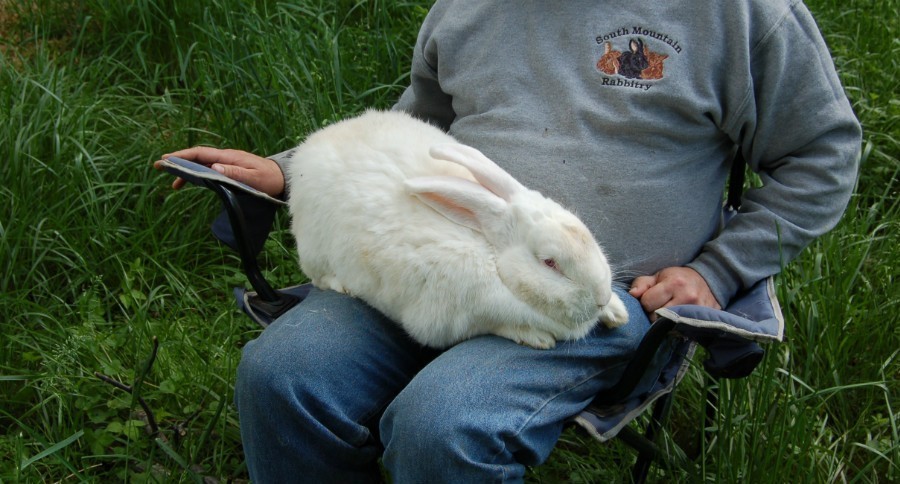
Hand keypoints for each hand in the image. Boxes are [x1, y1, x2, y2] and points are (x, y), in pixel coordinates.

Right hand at [154, 146, 284, 196]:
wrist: (281, 178)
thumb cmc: (269, 179)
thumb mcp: (254, 178)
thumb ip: (236, 174)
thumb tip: (215, 168)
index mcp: (229, 157)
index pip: (201, 153)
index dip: (183, 155)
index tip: (167, 159)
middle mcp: (225, 158)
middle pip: (197, 157)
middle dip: (178, 161)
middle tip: (159, 166)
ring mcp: (226, 164)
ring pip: (201, 164)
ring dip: (186, 170)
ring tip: (173, 183)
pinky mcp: (229, 171)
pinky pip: (209, 170)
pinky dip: (197, 175)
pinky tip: (190, 182)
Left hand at [629, 267, 719, 320]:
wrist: (708, 282)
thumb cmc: (678, 278)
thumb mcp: (659, 276)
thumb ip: (642, 284)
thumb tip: (632, 294)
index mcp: (674, 283)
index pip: (648, 302)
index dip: (646, 302)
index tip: (651, 299)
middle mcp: (687, 297)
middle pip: (656, 317)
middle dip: (654, 313)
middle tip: (660, 307)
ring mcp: (696, 311)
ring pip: (667, 326)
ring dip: (663, 322)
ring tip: (667, 313)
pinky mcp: (703, 320)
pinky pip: (681, 331)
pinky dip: (675, 328)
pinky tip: (676, 320)